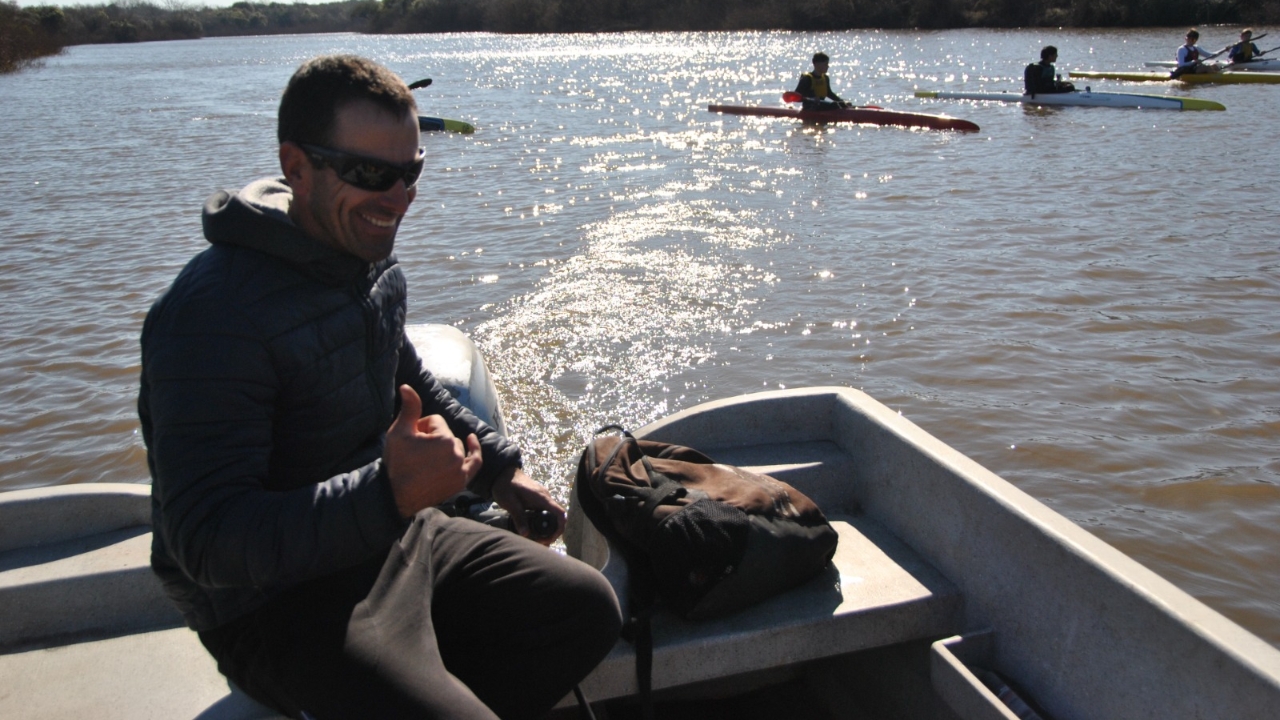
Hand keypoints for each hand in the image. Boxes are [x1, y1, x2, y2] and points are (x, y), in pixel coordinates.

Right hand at [384, 385, 481, 517]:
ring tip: (426, 458)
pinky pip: (474, 462)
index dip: (421, 428)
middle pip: (446, 434)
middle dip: (432, 438)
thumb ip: (409, 407)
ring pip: (455, 447)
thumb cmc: (396, 463)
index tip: (410, 441)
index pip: (436, 422)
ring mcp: (461, 469)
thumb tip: (406, 386)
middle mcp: (457, 453)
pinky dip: (475, 451)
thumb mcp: (399, 432)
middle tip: (415, 453)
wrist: (395, 496)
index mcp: (444, 439)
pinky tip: (472, 440)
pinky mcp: (461, 481)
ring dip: (445, 447)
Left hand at [490, 468, 565, 545]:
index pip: (560, 513)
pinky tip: (534, 530)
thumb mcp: (510, 503)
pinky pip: (546, 512)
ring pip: (551, 515)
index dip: (559, 528)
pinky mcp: (538, 500)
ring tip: (537, 540)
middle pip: (557, 517)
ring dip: (548, 528)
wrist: (502, 473)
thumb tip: (526, 534)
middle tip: (541, 543)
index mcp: (541, 498)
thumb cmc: (505, 486)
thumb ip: (518, 517)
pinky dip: (543, 522)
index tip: (551, 538)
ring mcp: (543, 498)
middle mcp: (545, 498)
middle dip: (553, 532)